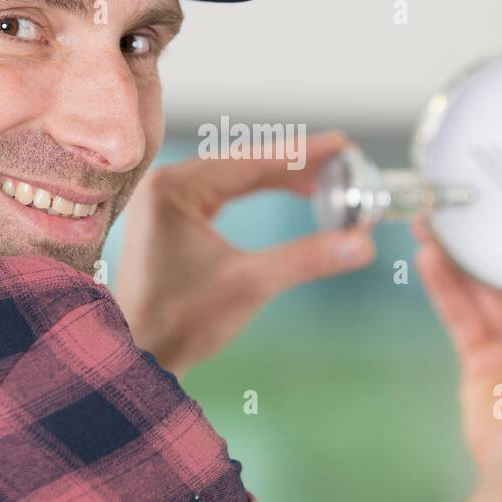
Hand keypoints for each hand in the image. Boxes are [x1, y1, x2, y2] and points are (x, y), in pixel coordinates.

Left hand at [114, 131, 375, 378]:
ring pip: (235, 178)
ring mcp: (165, 202)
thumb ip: (306, 258)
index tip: (343, 145)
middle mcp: (166, 186)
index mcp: (175, 189)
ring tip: (324, 182)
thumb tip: (363, 243)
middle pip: (244, 164)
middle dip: (295, 165)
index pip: (251, 160)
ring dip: (279, 178)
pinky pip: (223, 194)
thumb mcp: (250, 285)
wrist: (137, 356)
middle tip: (342, 164)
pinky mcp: (170, 221)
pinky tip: (287, 192)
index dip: (302, 153)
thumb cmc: (179, 322)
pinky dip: (257, 193)